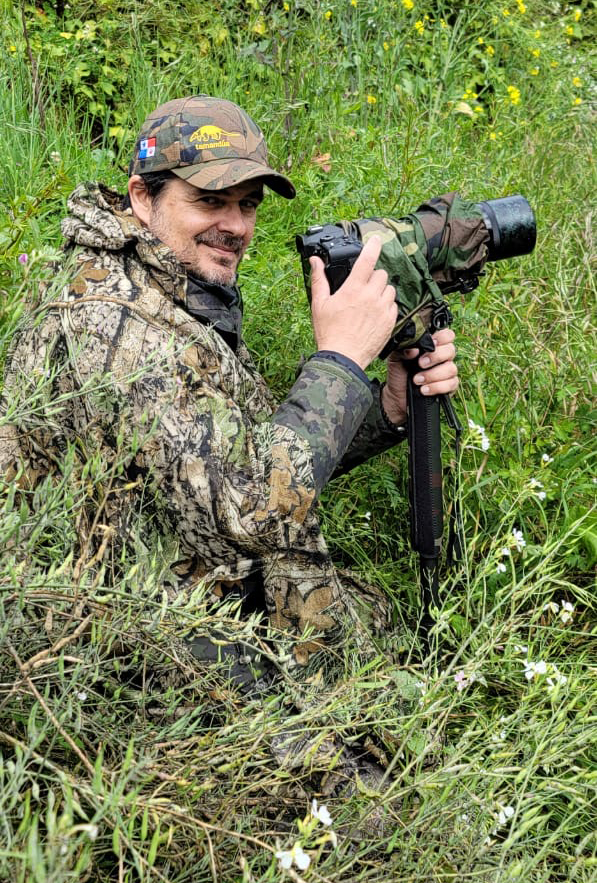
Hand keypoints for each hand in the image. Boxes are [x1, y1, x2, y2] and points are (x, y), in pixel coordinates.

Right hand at [309, 236, 397, 370]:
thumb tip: (315, 261)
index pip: (367, 259)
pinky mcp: (390, 322)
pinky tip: (375, 314)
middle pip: (381, 274)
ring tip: (370, 301)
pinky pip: (394, 306)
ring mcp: (383, 309)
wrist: (343, 358)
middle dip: (373, 277)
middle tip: (363, 287)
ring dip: (382, 291)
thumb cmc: (329, 332)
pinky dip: (387, 306)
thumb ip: (319, 280)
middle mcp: (371, 296)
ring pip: (390, 289)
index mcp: (353, 289)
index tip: (376, 240)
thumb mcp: (319, 304)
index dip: (373, 246)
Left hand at [381, 328, 458, 424]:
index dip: (442, 337)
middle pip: (451, 350)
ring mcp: (446, 372)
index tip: (431, 343)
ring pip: (451, 369)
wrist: (396, 396)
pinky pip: (451, 384)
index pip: (447, 335)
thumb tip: (413, 349)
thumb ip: (403, 349)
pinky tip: (424, 390)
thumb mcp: (396, 358)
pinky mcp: (448, 387)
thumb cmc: (398, 374)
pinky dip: (436, 387)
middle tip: (420, 364)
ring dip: (433, 375)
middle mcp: (442, 358)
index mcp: (432, 346)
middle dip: (435, 357)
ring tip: (417, 380)